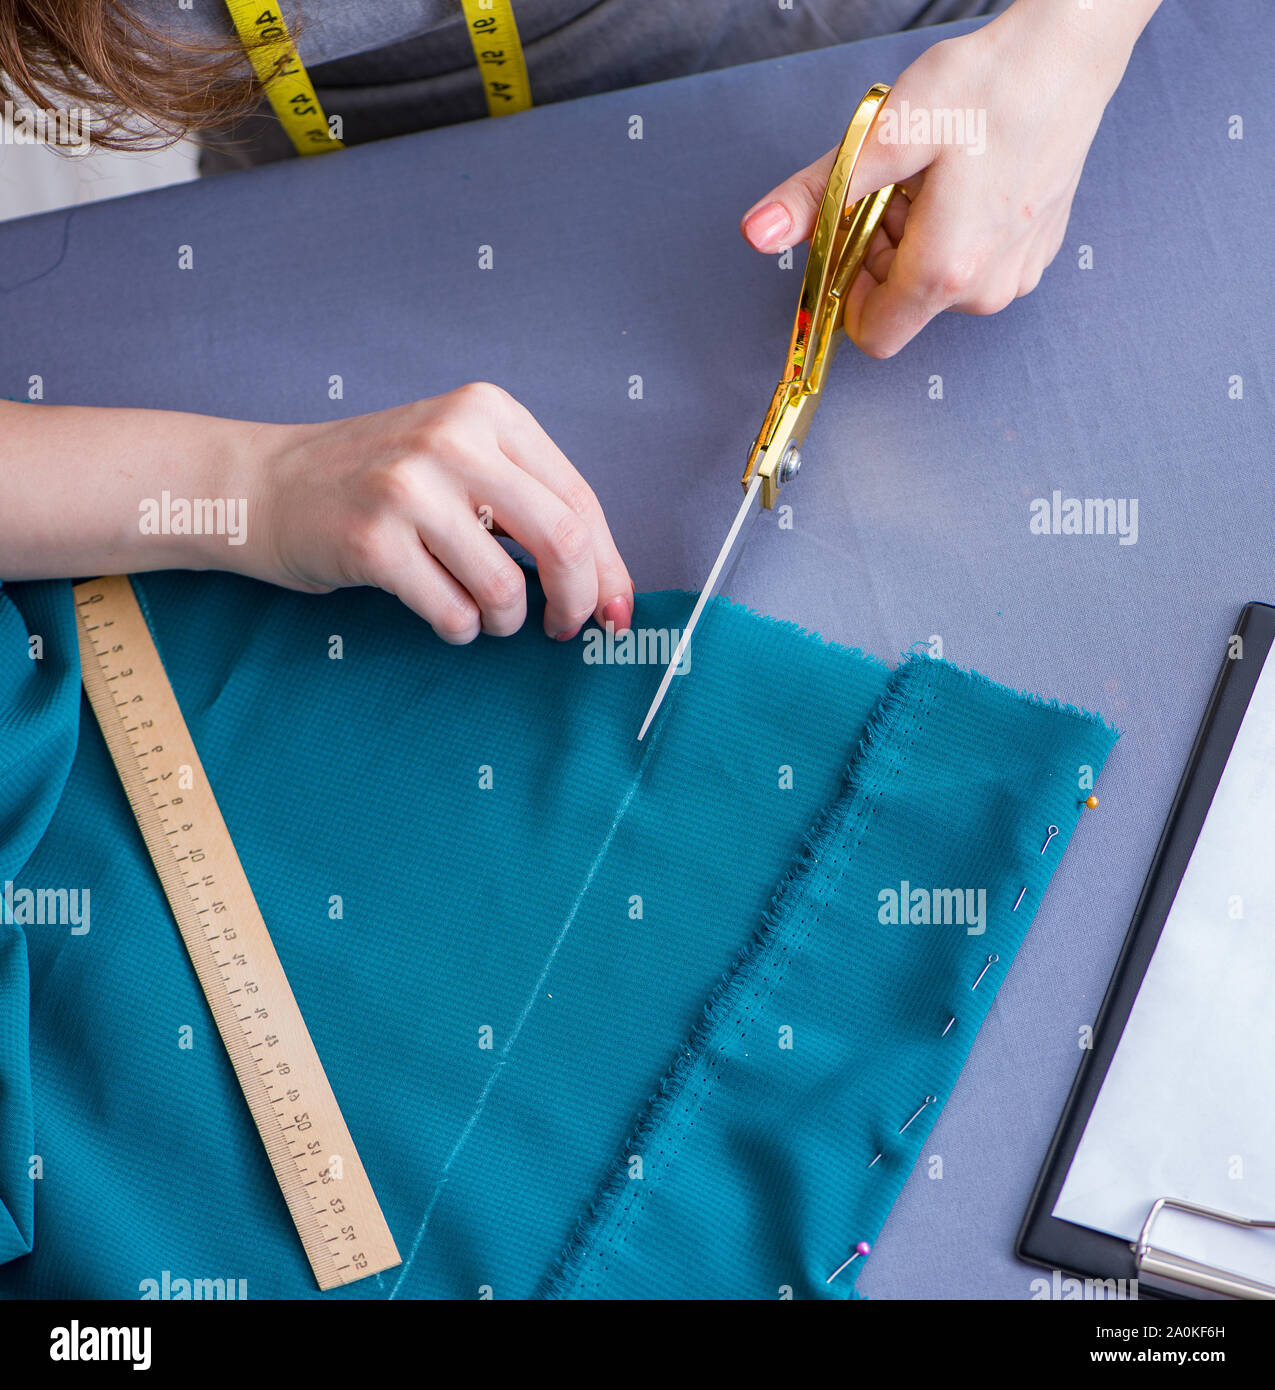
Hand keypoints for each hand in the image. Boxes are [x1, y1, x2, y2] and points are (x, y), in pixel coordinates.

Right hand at [254, 382, 633, 642]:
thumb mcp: (459, 461)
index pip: (580, 500)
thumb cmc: (379, 485)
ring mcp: (409, 486)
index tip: (615, 612)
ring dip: (505, 622)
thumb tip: (609, 587)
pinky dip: (461, 630)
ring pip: (506, 587)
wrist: (266, 484)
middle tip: (563, 629)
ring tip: (484, 617)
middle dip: (577, 601)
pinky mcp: (372, 539)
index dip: (609, 567)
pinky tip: (444, 615)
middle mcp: (454, 439)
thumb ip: (528, 504)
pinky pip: (454, 612)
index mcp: (490, 412)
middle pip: (561, 540)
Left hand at [740, 0, 1161, 356]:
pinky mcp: (1033, 256)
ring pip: (934, 286)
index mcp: (945, 272)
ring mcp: (1016, 277)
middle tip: (894, 186)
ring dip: (915, 240)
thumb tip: (758, 233)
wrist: (1066, 54)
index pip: (872, 335)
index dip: (846, 293)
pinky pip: (972, 267)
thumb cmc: (987, 88)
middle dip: (880, 253)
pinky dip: (952, 233)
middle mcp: (985, 290)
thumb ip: (818, 196)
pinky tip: (964, 182)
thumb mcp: (884, 138)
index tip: (849, 239)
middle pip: (901, 305)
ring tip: (932, 177)